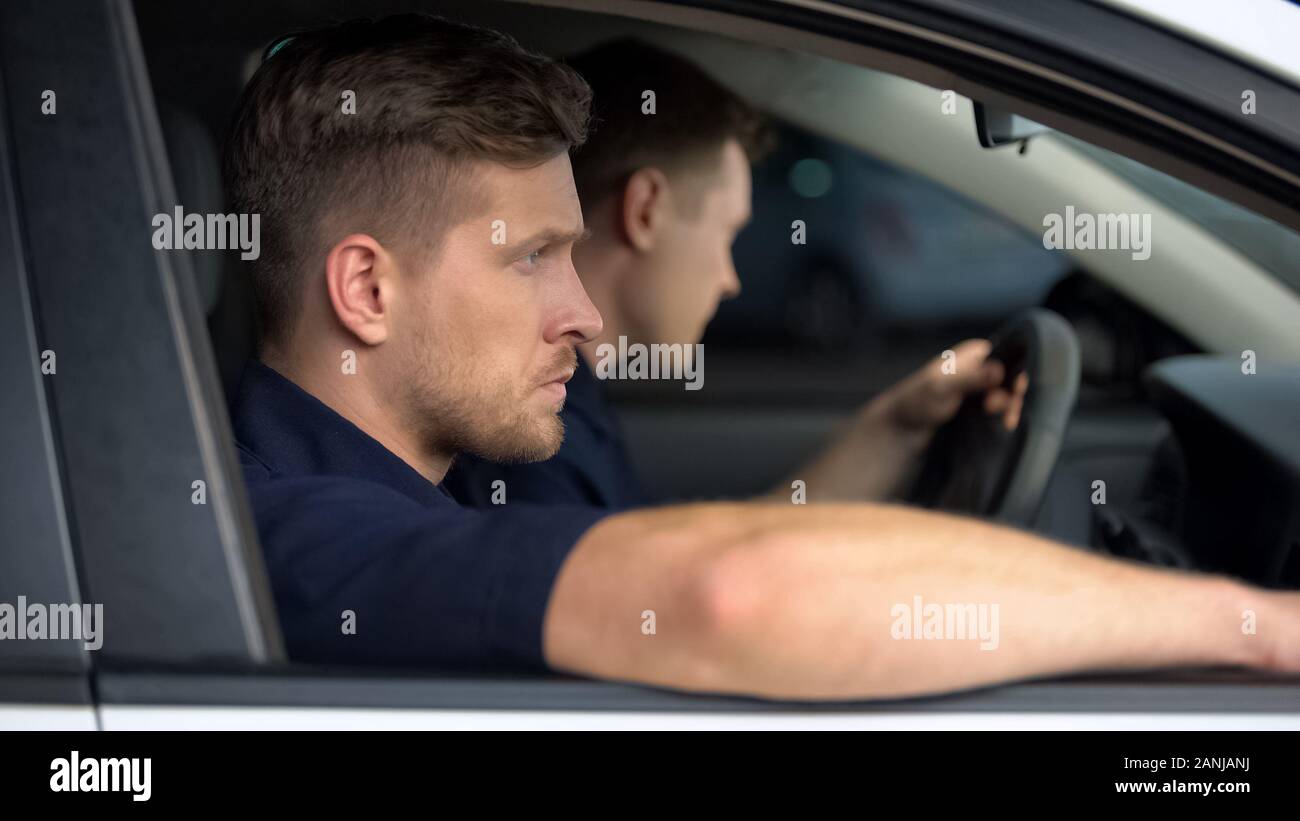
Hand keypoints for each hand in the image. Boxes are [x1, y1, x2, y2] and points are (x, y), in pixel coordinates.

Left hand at [875, 339, 1027, 437]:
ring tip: (1003, 421)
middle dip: (1012, 396)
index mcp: (974, 353)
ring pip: (1008, 395)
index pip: (1010, 357)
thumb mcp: (943, 388)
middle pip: (1012, 378)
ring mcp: (980, 386)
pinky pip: (999, 408)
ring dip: (1009, 408)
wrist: (902, 426)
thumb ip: (971, 378)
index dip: (1018, 376)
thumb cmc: (917, 401)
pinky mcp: (978, 405)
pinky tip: (1004, 425)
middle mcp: (980, 366)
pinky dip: (1003, 416)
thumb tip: (999, 370)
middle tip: (1000, 412)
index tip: (1017, 394)